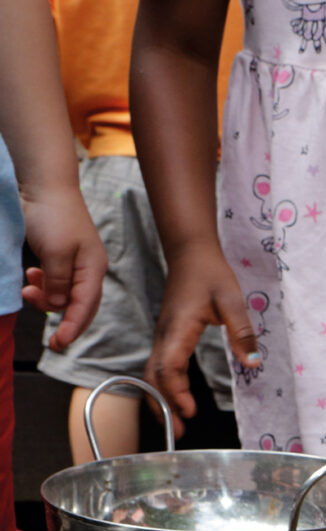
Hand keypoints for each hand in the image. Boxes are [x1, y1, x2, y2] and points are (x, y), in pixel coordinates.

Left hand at [19, 183, 106, 352]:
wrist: (45, 186)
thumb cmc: (54, 216)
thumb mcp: (55, 254)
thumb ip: (57, 284)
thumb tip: (57, 307)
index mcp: (93, 269)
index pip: (85, 307)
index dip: (72, 328)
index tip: (59, 344)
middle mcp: (88, 269)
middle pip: (79, 305)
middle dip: (63, 321)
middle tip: (49, 339)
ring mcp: (75, 263)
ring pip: (65, 295)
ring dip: (47, 300)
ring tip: (28, 291)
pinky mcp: (60, 256)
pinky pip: (55, 281)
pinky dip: (42, 286)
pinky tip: (31, 278)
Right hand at [148, 244, 257, 430]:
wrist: (191, 253)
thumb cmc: (211, 275)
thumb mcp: (232, 301)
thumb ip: (242, 332)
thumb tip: (253, 363)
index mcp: (178, 329)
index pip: (169, 367)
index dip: (175, 391)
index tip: (189, 410)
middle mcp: (164, 336)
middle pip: (154, 376)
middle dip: (163, 405)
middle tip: (178, 432)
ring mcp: (163, 336)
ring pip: (153, 373)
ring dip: (161, 398)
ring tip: (174, 424)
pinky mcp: (167, 336)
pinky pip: (159, 366)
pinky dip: (163, 385)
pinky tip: (174, 399)